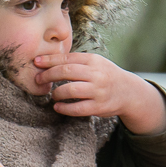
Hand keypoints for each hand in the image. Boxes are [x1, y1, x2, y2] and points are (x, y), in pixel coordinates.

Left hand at [32, 53, 165, 133]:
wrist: (129, 92)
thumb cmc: (106, 76)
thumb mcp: (96, 63)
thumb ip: (77, 62)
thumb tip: (49, 61)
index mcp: (94, 60)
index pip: (67, 58)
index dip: (49, 60)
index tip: (36, 62)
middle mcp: (96, 74)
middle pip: (66, 72)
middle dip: (48, 75)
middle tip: (38, 79)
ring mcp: (98, 91)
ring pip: (70, 90)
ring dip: (56, 93)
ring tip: (53, 94)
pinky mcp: (99, 107)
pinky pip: (77, 108)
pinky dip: (64, 108)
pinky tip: (57, 107)